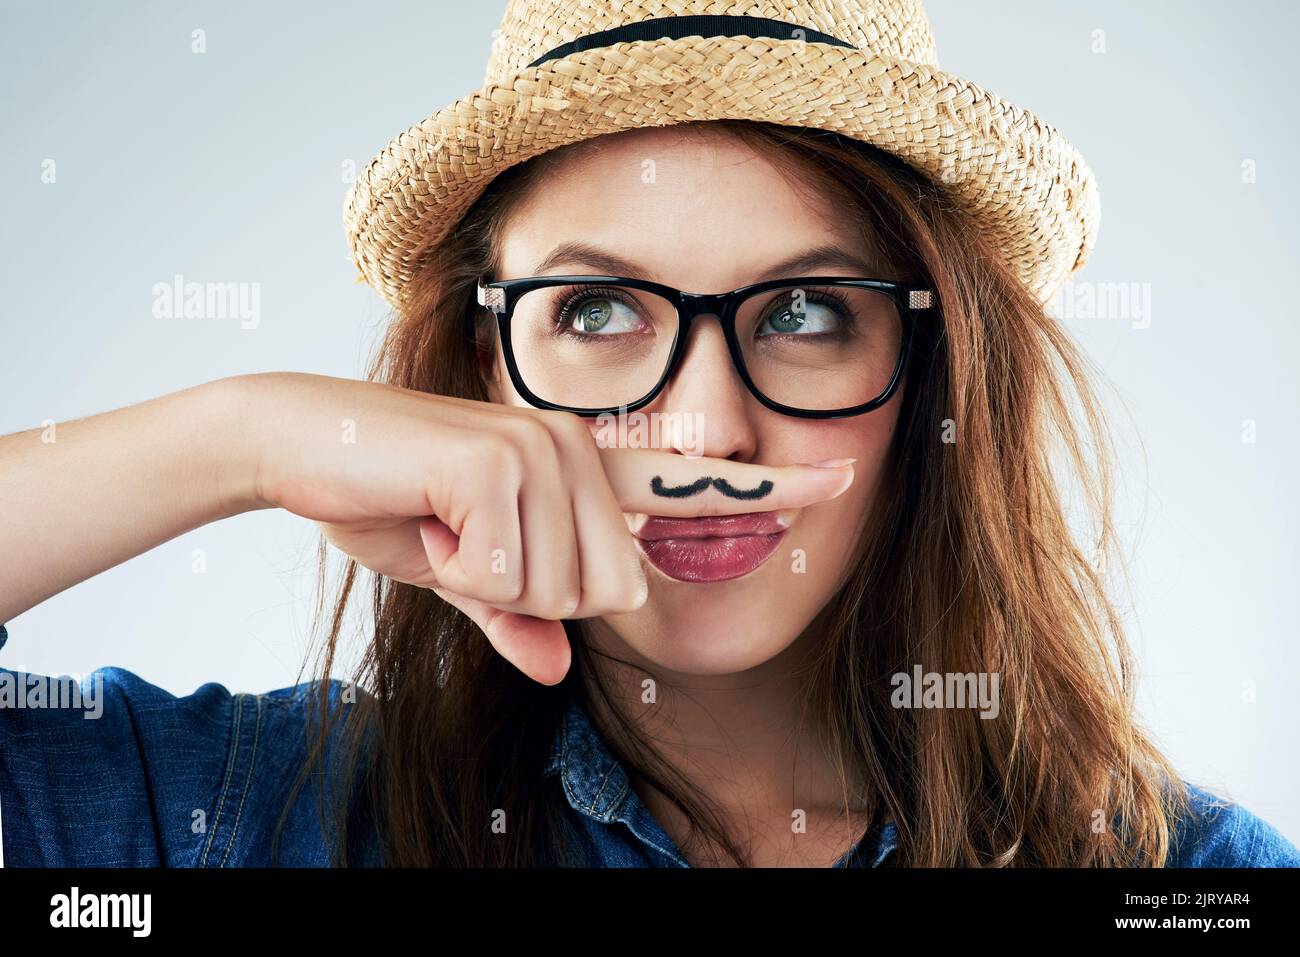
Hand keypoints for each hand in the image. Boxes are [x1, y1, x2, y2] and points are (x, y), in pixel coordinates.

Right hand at [240, 372, 855, 684]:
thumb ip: (517, 619)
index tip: (841, 476)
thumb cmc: (390, 499)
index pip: (691, 480)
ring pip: (558, 591)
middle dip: (528, 598)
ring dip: (486, 583)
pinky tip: (425, 516)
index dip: (769, 483)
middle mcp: (575, 450)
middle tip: (466, 545)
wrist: (303, 444)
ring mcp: (542, 450)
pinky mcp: (499, 461)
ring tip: (442, 524)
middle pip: (606, 593)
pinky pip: (505, 576)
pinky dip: (455, 569)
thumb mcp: (463, 577)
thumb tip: (557, 670)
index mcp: (582, 469)